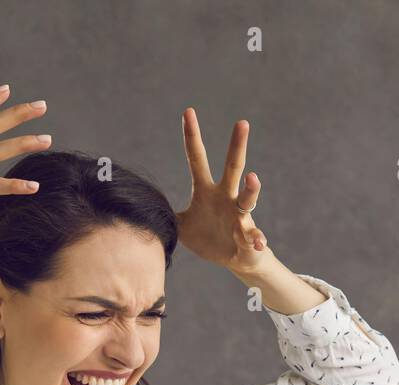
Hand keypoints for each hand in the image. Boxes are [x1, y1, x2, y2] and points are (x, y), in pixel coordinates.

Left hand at [176, 107, 270, 271]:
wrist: (234, 258)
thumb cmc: (208, 237)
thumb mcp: (182, 227)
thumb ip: (165, 215)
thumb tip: (140, 209)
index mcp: (206, 191)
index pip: (197, 159)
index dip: (192, 137)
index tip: (188, 112)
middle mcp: (226, 197)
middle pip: (233, 166)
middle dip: (237, 145)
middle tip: (242, 123)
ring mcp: (239, 215)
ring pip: (248, 198)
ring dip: (251, 189)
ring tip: (252, 178)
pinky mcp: (248, 236)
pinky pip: (253, 236)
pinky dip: (256, 239)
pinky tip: (257, 243)